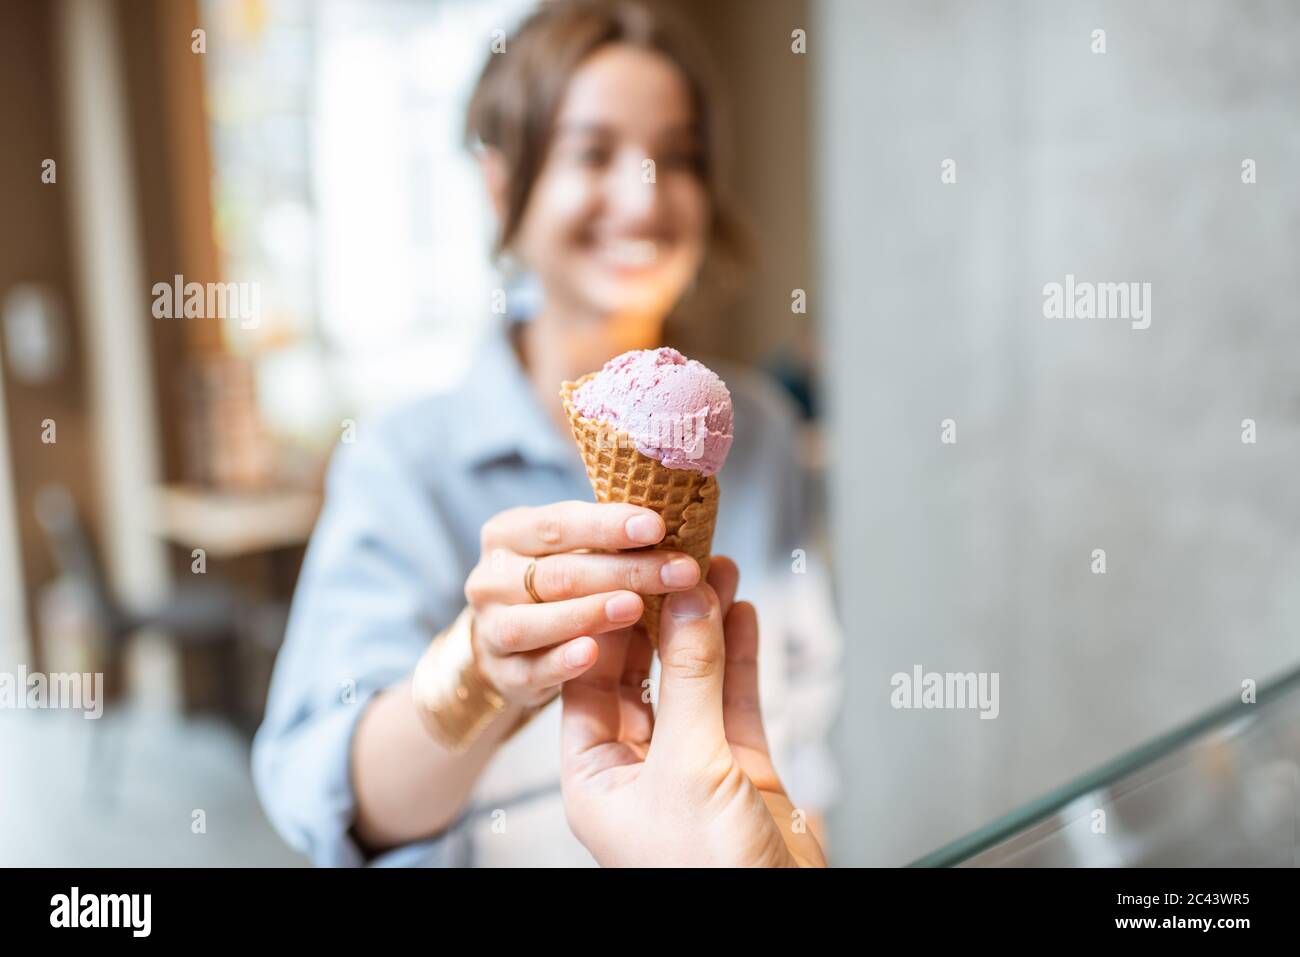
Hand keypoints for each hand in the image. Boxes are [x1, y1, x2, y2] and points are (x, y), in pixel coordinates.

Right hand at [463, 501, 701, 706]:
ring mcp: (490, 628)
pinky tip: (593, 654)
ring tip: (636, 608)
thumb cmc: (560, 585)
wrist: (513, 643)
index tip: (657, 526)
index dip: (608, 525)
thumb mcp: (576, 552)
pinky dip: (561, 662)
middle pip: (558, 573)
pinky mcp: (501, 673)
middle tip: (680, 572)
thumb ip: (612, 541)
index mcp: (511, 533)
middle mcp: (492, 577)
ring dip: (588, 613)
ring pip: (535, 621)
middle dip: (624, 571)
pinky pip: (531, 670)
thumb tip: (682, 527)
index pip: (558, 524)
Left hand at [560, 557, 827, 866]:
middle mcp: (637, 766)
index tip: (627, 565)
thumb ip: (691, 681)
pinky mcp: (739, 769)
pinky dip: (740, 655)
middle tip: (674, 554)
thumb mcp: (689, 767)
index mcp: (594, 774)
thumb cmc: (706, 873)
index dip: (609, 617)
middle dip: (660, 612)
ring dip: (704, 623)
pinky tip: (741, 610)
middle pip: (643, 671)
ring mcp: (690, 765)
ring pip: (692, 678)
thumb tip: (687, 600)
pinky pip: (734, 699)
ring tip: (714, 564)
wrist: (780, 921)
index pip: (589, 677)